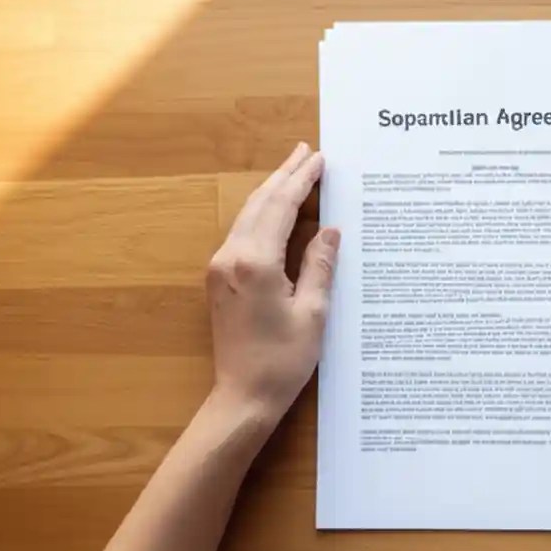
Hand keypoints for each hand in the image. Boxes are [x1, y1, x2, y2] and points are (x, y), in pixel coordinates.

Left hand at [206, 143, 340, 419]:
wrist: (243, 397)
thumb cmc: (282, 361)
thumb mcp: (313, 312)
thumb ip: (320, 265)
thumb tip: (330, 230)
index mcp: (256, 261)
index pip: (281, 206)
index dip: (302, 180)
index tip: (319, 159)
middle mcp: (231, 257)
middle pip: (259, 203)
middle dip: (284, 176)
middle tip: (306, 152)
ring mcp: (220, 268)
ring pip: (248, 216)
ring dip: (272, 192)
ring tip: (294, 172)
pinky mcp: (219, 280)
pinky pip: (243, 234)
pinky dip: (262, 214)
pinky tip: (277, 211)